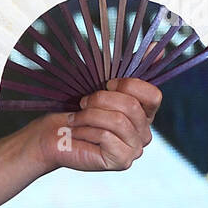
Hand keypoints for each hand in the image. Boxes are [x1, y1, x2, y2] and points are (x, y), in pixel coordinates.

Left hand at [30, 77, 162, 173]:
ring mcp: (135, 149)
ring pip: (118, 121)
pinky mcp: (121, 161)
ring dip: (90, 115)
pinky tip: (77, 133)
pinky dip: (86, 130)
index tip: (106, 83)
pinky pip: (107, 136)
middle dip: (101, 100)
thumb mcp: (101, 84)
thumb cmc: (75, 110)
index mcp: (144, 114)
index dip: (128, 85)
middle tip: (82, 102)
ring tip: (76, 118)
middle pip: (131, 106)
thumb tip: (156, 45)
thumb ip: (131, 65)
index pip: (153, 95)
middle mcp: (144, 133)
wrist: (50, 135)